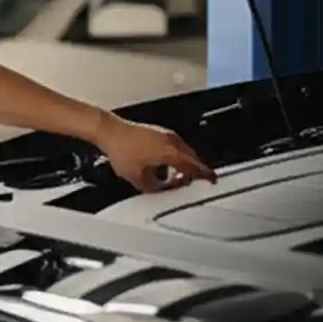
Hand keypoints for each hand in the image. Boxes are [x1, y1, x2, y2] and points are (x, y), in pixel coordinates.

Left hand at [95, 114, 215, 191]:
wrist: (110, 131)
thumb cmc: (122, 152)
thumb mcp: (138, 179)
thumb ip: (156, 188)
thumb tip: (165, 190)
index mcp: (172, 152)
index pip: (195, 165)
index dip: (205, 174)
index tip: (212, 181)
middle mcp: (172, 141)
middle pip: (192, 158)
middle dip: (193, 171)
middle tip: (189, 184)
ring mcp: (165, 134)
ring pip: (183, 151)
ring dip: (183, 164)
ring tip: (175, 177)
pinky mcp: (158, 132)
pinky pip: (175, 146)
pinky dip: (176, 156)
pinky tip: (165, 165)